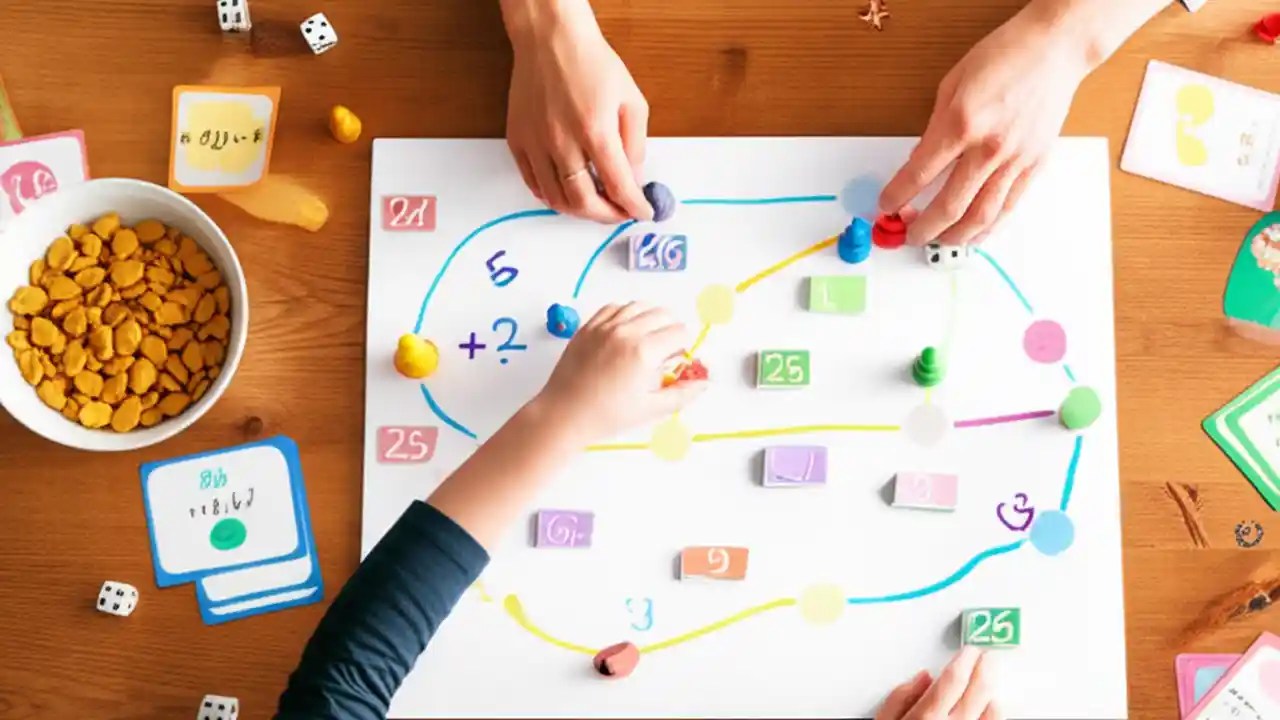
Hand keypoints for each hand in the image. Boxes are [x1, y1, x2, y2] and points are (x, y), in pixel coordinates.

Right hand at [505, 1, 651, 222]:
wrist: (550, 39)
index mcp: (596, 130)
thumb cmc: (591, 63)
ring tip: (595, 206)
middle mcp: (562, 142)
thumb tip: (632, 177)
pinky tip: (567, 193)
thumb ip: (635, 143)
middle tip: (619, 213)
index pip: (619, 186)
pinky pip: (533, 183)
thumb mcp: (632, 99)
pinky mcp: (518, 141)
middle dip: (607, 216)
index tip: (642, 213)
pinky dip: (552, 197)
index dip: (634, 207)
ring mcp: (536, 143)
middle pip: (584, 202)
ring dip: (579, 211)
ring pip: (556, 199)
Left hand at [536, 302, 705, 442]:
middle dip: (671, 330)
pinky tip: (626, 331)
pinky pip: (613, 308)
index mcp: (643, 352)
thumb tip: (704, 383)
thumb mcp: (650, 409)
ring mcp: (603, 326)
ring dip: (650, 318)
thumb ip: (682, 394)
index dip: (684, 347)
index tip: (677, 361)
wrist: (564, 414)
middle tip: (665, 351)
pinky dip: (626, 314)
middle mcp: (625, 332)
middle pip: (662, 314)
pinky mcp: (588, 327)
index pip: (679, 333)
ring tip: (647, 339)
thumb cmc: (607, 416)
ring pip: (639, 306)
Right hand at [875, 647, 1000, 719]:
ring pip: (991, 710)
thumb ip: (899, 700)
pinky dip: (994, 711)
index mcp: (926, 717)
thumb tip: (919, 679)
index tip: (969, 651)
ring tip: (989, 676)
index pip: (954, 679)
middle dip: (984, 668)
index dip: (965, 660)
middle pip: (978, 691)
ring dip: (990, 690)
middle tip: (986, 656)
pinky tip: (993, 704)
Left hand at [879, 8, 1091, 246]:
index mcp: (962, 124)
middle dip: (923, 228)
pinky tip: (973, 234)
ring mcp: (1015, 160)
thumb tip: (919, 162)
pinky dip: (988, 227)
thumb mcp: (952, 85)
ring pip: (981, 216)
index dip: (898, 195)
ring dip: (954, 237)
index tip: (886, 205)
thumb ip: (934, 129)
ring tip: (936, 241)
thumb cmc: (1005, 57)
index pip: (920, 174)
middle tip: (908, 234)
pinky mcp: (1034, 165)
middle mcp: (989, 147)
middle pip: (949, 206)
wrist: (1054, 50)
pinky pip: (1008, 207)